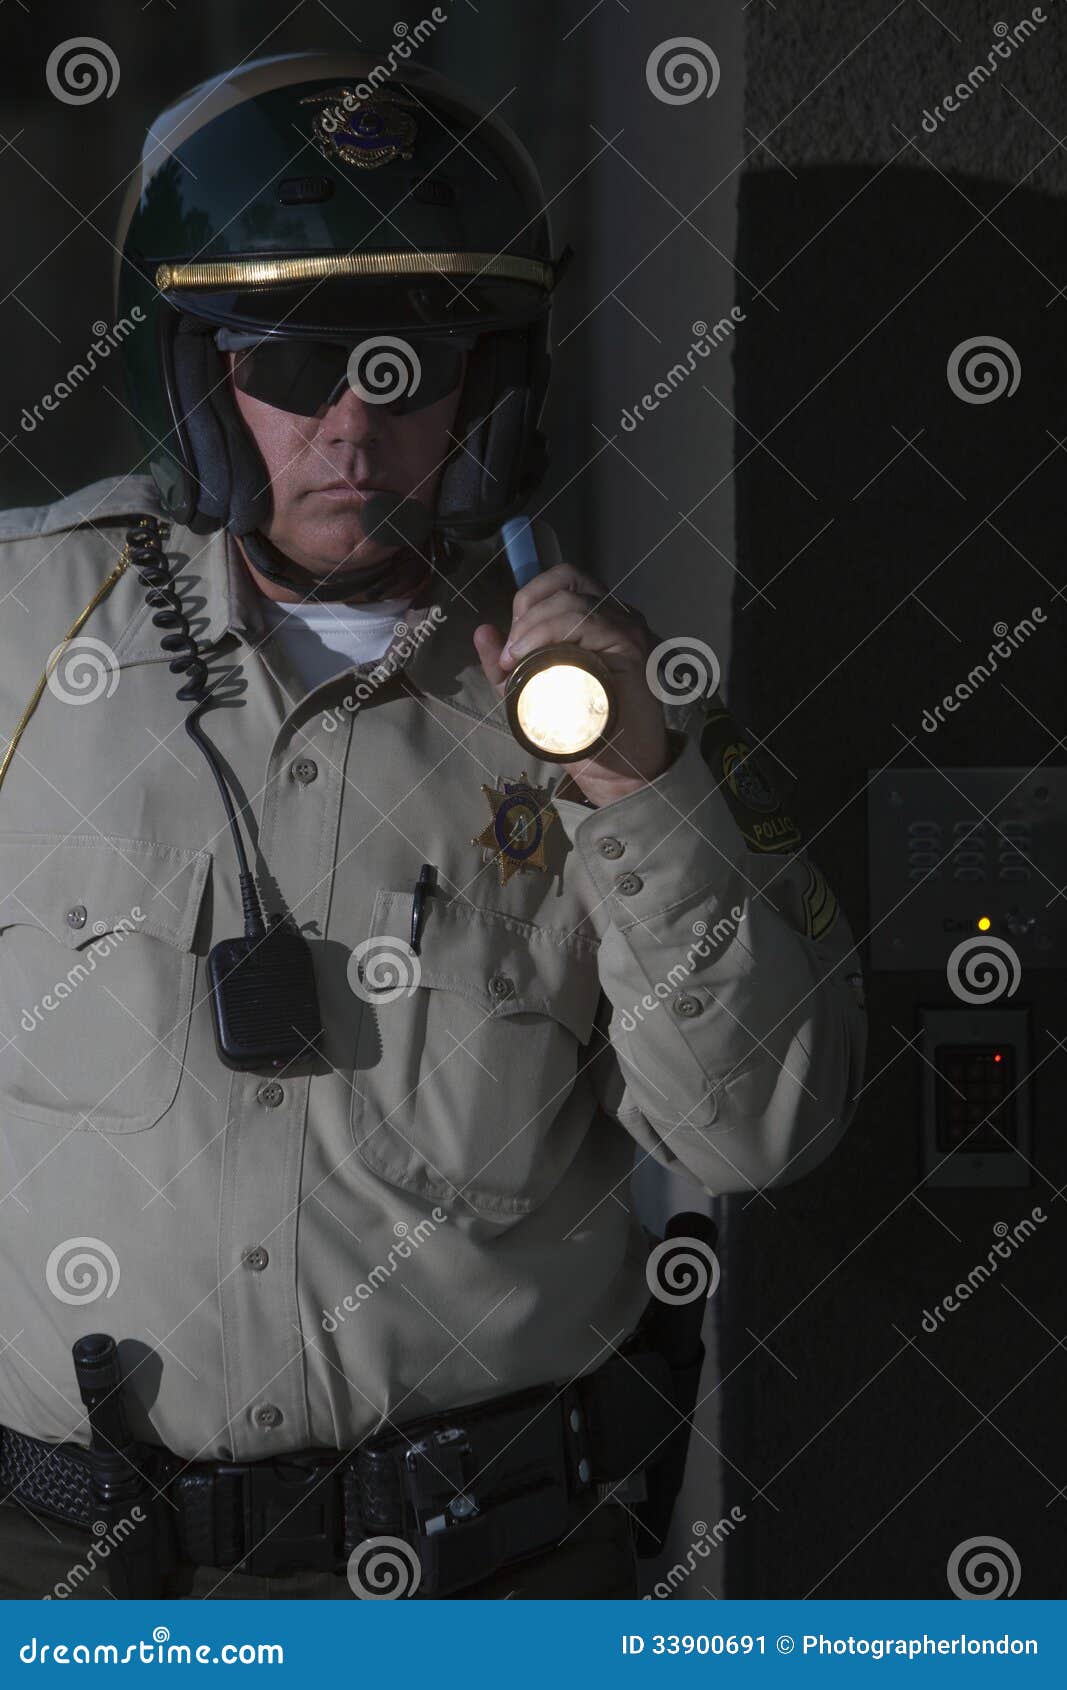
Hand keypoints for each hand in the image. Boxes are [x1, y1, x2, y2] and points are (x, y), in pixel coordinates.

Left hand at [473, 562, 673, 806]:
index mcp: (597, 616)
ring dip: (533, 625)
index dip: (528, 599)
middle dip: (526, 612)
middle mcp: (616, 614)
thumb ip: (504, 667)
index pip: (562, 579)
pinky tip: (531, 656)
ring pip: (573, 600)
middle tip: (510, 653)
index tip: (510, 643)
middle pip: (565, 580)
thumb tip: (482, 631)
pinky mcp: (632, 647)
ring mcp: (626, 628)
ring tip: (515, 658)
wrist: (614, 769)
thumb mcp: (529, 693)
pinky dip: (551, 632)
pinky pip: (589, 621)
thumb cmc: (579, 730)